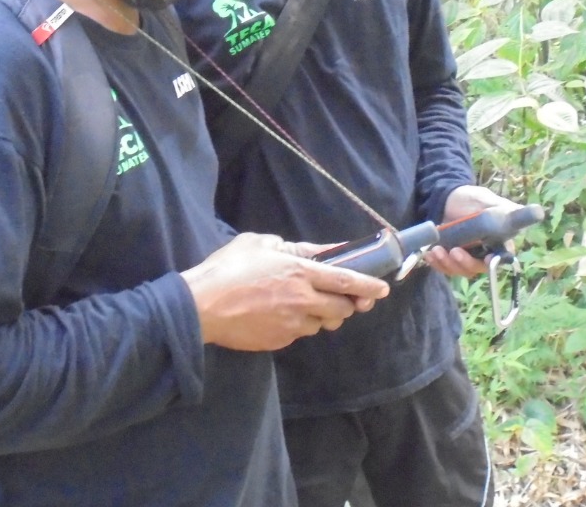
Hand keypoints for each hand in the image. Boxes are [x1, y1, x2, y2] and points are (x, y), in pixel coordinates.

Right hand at [181, 233, 389, 350]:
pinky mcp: (280, 341)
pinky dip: (299, 325)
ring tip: (306, 304)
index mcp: (300, 273)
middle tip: (342, 299)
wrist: (201, 306)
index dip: (369, 286)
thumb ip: (288, 246)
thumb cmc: (227, 269)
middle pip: (341, 308)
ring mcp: (292, 324)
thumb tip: (306, 250)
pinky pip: (299, 333)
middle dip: (347, 305)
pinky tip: (281, 315)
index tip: (383, 289)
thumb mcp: (258, 244)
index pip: (346, 282)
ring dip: (322, 315)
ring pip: (322, 323)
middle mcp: (302, 301)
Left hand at [424, 185, 522, 278]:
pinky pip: (445, 268)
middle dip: (465, 263)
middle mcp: (483, 253)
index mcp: (498, 241)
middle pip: (478, 268)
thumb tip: (538, 211)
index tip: (489, 260)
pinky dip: (437, 263)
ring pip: (461, 270)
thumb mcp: (487, 200)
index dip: (495, 262)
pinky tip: (429, 253)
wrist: (445, 198)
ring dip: (448, 264)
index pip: (502, 257)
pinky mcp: (450, 258)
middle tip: (454, 251)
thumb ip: (506, 209)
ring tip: (437, 251)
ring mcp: (466, 256)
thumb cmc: (470, 198)